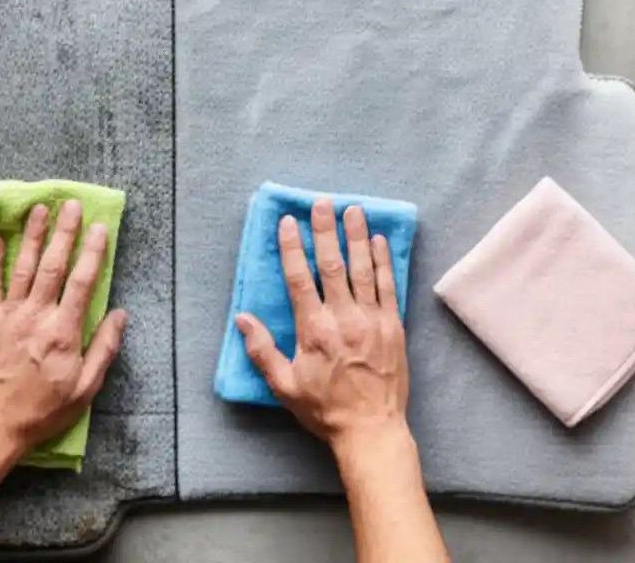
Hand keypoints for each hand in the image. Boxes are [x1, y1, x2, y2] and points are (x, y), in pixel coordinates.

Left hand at [0, 200, 126, 459]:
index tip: (100, 228)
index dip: (93, 252)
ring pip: (22, 267)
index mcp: (63, 332)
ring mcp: (8, 317)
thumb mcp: (86, 389)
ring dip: (31, 235)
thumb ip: (104, 349)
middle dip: (64, 232)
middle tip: (71, 204)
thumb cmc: (44, 411)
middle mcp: (36, 317)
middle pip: (52, 265)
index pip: (83, 282)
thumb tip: (120, 315)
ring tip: (39, 209)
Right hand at [236, 198, 410, 450]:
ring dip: (357, 237)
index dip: (292, 248)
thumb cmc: (324, 410)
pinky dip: (384, 261)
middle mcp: (343, 318)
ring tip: (353, 210)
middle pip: (332, 265)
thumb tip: (241, 319)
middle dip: (325, 231)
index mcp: (313, 330)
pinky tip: (380, 241)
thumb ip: (262, 350)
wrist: (371, 430)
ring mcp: (372, 320)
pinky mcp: (394, 326)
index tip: (288, 222)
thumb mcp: (283, 386)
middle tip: (322, 203)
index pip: (299, 278)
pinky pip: (389, 286)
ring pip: (363, 269)